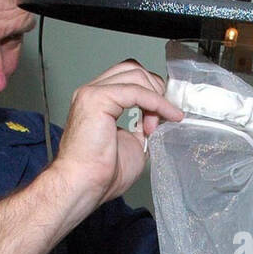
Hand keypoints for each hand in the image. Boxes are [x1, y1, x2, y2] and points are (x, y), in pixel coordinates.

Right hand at [56, 60, 181, 205]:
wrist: (84, 184)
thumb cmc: (101, 172)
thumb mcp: (132, 143)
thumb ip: (142, 126)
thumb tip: (158, 119)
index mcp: (97, 101)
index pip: (129, 78)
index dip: (151, 92)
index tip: (162, 118)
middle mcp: (92, 92)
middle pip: (133, 69)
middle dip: (155, 89)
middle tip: (164, 116)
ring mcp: (92, 93)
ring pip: (136, 75)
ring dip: (156, 97)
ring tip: (157, 123)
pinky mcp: (98, 99)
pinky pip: (136, 91)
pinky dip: (157, 102)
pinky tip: (167, 115)